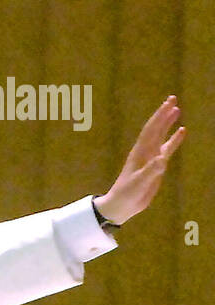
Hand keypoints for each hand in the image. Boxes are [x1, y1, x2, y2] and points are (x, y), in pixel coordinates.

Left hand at [94, 96, 185, 226]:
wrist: (122, 205)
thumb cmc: (127, 193)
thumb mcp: (139, 182)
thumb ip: (151, 170)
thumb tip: (163, 159)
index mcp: (140, 152)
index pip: (151, 130)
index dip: (159, 116)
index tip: (168, 103)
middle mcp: (146, 151)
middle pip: (156, 128)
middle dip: (164, 114)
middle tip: (173, 99)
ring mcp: (151, 158)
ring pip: (161, 136)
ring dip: (168, 123)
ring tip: (177, 110)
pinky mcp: (156, 166)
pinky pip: (167, 149)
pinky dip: (174, 140)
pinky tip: (181, 131)